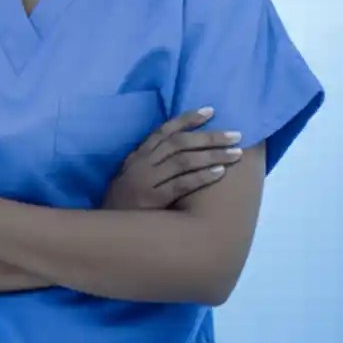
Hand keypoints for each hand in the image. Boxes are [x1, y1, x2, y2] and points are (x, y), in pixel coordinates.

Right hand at [102, 108, 243, 209]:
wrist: (106, 231)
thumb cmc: (123, 205)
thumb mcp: (129, 177)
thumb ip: (148, 163)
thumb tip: (178, 150)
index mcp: (137, 157)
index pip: (164, 131)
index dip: (187, 119)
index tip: (210, 111)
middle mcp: (142, 164)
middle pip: (179, 143)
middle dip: (210, 136)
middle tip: (236, 134)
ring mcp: (146, 181)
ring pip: (183, 160)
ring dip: (213, 154)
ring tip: (236, 153)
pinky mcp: (152, 200)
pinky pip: (181, 184)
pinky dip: (202, 176)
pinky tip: (220, 172)